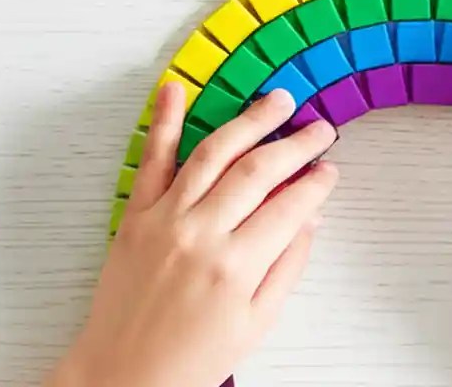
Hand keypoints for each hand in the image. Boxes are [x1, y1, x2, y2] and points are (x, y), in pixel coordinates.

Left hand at [48, 84, 338, 386]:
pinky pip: (151, 160)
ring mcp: (164, 220)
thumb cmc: (189, 360)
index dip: (316, 181)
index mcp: (236, 267)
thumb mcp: (255, 323)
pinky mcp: (135, 216)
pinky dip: (163, 121)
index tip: (330, 167)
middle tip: (318, 127)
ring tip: (276, 101)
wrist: (122, 375)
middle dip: (295, 143)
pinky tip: (175, 92)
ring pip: (214, 153)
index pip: (290, 206)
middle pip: (258, 171)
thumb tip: (309, 219)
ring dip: (249, 120)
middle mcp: (200, 235)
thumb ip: (286, 266)